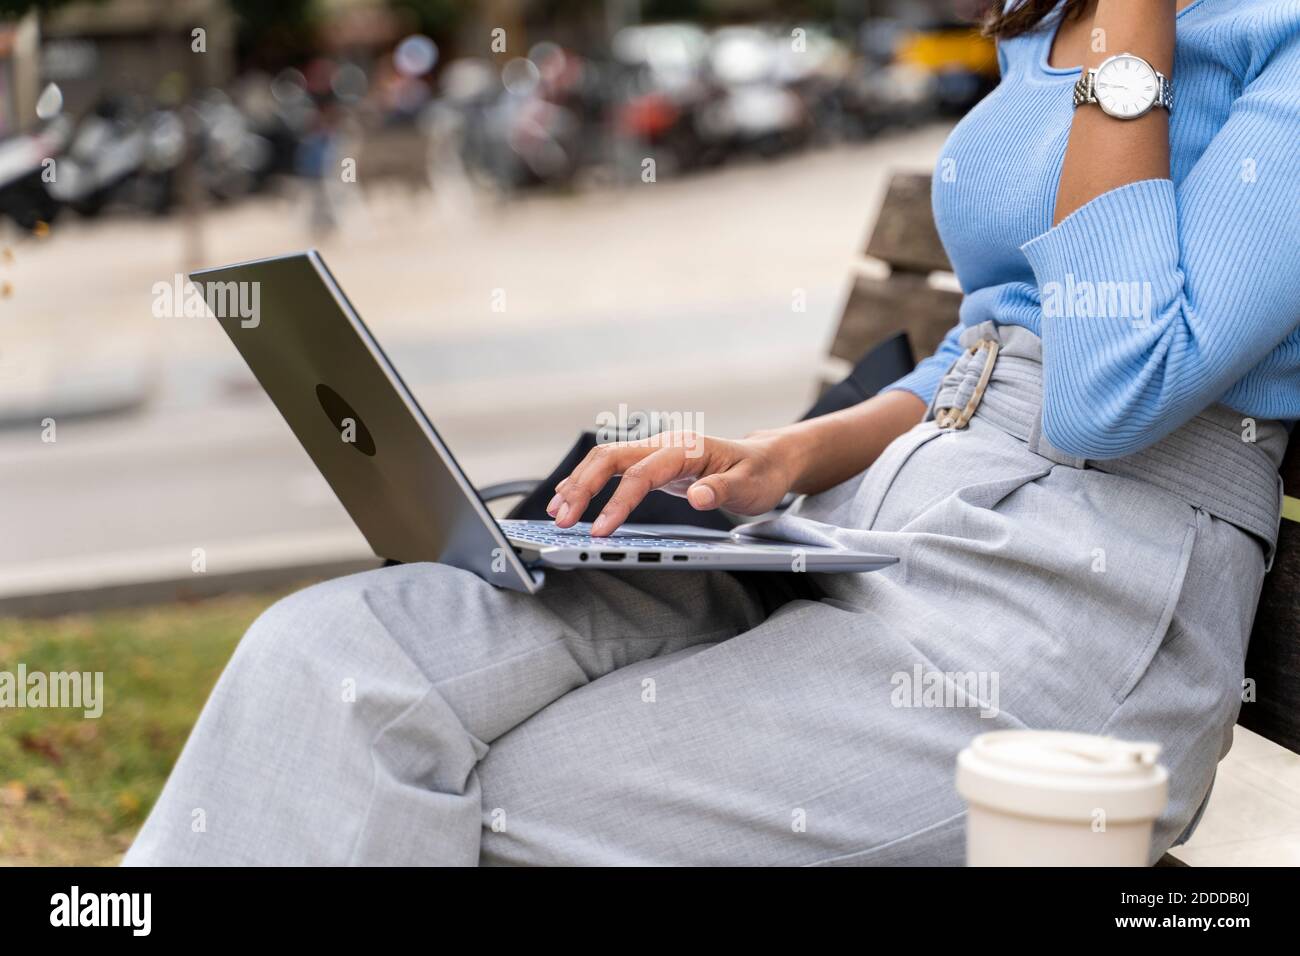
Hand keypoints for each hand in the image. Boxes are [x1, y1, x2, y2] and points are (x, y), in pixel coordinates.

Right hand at [547, 431, 797, 536]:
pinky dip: (587, 482)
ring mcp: (655, 452)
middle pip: (610, 458)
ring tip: (555, 513)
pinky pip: (612, 468)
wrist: (767, 459)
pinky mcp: (652, 464)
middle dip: (581, 488)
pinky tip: (570, 498)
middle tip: (561, 522)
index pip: (641, 475)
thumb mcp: (751, 486)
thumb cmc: (759, 473)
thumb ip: (723, 490)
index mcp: (686, 449)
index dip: (617, 503)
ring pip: (605, 460)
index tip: (600, 532)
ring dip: (577, 484)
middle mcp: (664, 445)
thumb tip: (700, 497)